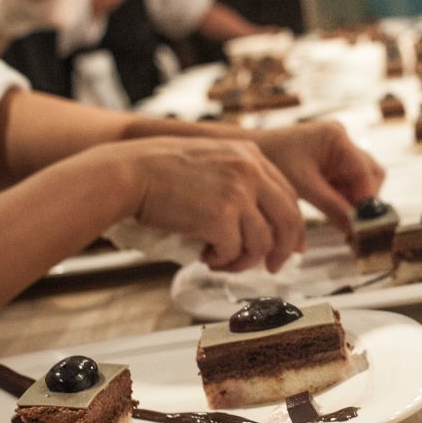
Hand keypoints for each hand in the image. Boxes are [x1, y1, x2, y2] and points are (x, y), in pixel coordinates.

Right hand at [124, 137, 303, 272]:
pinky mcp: (219, 215)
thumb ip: (239, 181)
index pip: (288, 195)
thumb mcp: (212, 160)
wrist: (129, 172)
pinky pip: (234, 251)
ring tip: (222, 262)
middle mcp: (250, 170)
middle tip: (274, 267)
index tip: (290, 246)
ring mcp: (237, 192)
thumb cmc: (160, 170)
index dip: (292, 225)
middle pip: (288, 219)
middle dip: (283, 250)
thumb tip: (261, 221)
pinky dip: (221, 260)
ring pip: (262, 241)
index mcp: (250, 155)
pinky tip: (205, 256)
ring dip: (244, 261)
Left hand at [252, 121, 384, 231]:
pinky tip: (329, 207)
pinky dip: (343, 197)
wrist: (251, 154)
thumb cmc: (272, 161)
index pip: (365, 172)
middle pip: (371, 174)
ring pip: (362, 180)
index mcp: (336, 137)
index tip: (362, 224)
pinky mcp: (333, 159)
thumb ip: (333, 206)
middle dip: (363, 200)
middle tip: (351, 222)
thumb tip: (356, 229)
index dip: (367, 200)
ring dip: (353, 200)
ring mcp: (339, 148)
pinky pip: (348, 182)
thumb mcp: (303, 186)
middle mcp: (343, 139)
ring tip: (337, 215)